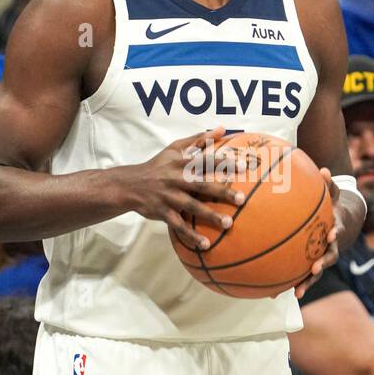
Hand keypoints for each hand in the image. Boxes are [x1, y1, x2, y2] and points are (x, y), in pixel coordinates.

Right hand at [123, 127, 243, 249]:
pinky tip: (205, 245)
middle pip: (202, 185)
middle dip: (222, 192)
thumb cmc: (158, 165)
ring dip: (210, 216)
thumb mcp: (175, 148)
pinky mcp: (162, 212)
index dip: (225, 162)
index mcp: (181, 162)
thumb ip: (199, 139)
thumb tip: (222, 129)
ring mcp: (169, 196)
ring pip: (192, 207)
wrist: (129, 184)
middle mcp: (176, 178)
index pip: (206, 160)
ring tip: (229, 224)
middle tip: (242, 199)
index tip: (244, 166)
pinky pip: (178, 225)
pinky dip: (191, 236)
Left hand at [294, 168, 339, 298]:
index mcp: (335, 229)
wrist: (341, 225)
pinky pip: (300, 277)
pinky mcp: (309, 266)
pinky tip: (271, 295)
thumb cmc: (332, 206)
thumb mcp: (333, 194)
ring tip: (295, 293)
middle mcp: (330, 247)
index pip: (337, 231)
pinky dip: (288, 285)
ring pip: (315, 274)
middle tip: (314, 268)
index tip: (331, 235)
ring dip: (306, 283)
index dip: (336, 233)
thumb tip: (324, 170)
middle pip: (329, 258)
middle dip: (322, 264)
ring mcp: (320, 258)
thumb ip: (328, 184)